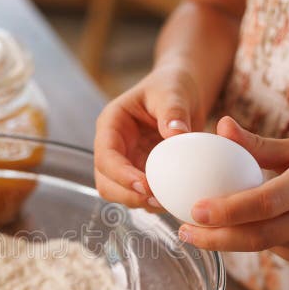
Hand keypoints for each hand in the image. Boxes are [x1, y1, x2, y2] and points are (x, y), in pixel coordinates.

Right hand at [94, 62, 203, 207]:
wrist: (183, 92)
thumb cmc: (172, 85)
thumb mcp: (173, 91)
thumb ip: (173, 112)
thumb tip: (176, 135)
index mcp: (111, 125)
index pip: (105, 156)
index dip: (121, 175)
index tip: (145, 186)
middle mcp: (113, 146)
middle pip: (106, 181)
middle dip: (127, 195)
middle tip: (157, 202)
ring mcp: (125, 162)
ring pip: (119, 192)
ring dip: (139, 202)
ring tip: (166, 204)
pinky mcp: (140, 172)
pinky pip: (140, 193)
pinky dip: (152, 201)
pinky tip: (172, 201)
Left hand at [179, 117, 288, 265]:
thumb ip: (258, 145)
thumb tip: (220, 125)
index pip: (264, 203)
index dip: (227, 211)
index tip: (193, 211)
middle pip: (257, 237)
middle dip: (215, 239)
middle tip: (182, 232)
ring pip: (264, 246)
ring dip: (231, 239)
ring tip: (204, 227)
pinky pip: (278, 250)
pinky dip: (259, 239)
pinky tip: (252, 227)